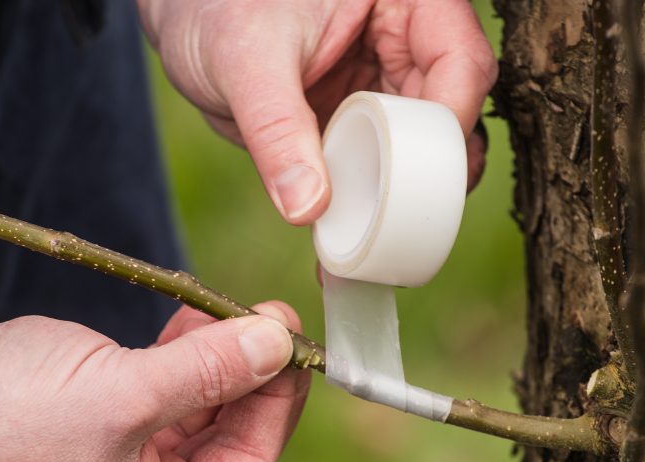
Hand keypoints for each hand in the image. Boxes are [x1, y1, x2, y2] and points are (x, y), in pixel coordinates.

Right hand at [0, 295, 309, 461]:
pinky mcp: (86, 445)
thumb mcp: (126, 391)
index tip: (296, 340)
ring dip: (211, 367)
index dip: (278, 400)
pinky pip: (151, 409)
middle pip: (220, 445)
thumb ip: (212, 370)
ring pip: (187, 422)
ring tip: (228, 310)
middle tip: (268, 315)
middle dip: (246, 378)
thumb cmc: (3, 415)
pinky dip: (173, 369)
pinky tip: (186, 325)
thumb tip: (277, 343)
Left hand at [141, 0, 497, 222]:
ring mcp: (383, 87)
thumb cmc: (216, 8)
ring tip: (375, 249)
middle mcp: (404, 43)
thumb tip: (308, 208)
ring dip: (402, 202)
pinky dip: (363, 210)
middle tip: (403, 228)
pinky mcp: (358, 125)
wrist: (185, 20)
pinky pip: (375, 172)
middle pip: (450, 115)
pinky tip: (342, 253)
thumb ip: (277, 130)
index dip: (450, 121)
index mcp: (403, 2)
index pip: (459, 60)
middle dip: (432, 176)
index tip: (420, 177)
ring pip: (421, 152)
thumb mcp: (245, 60)